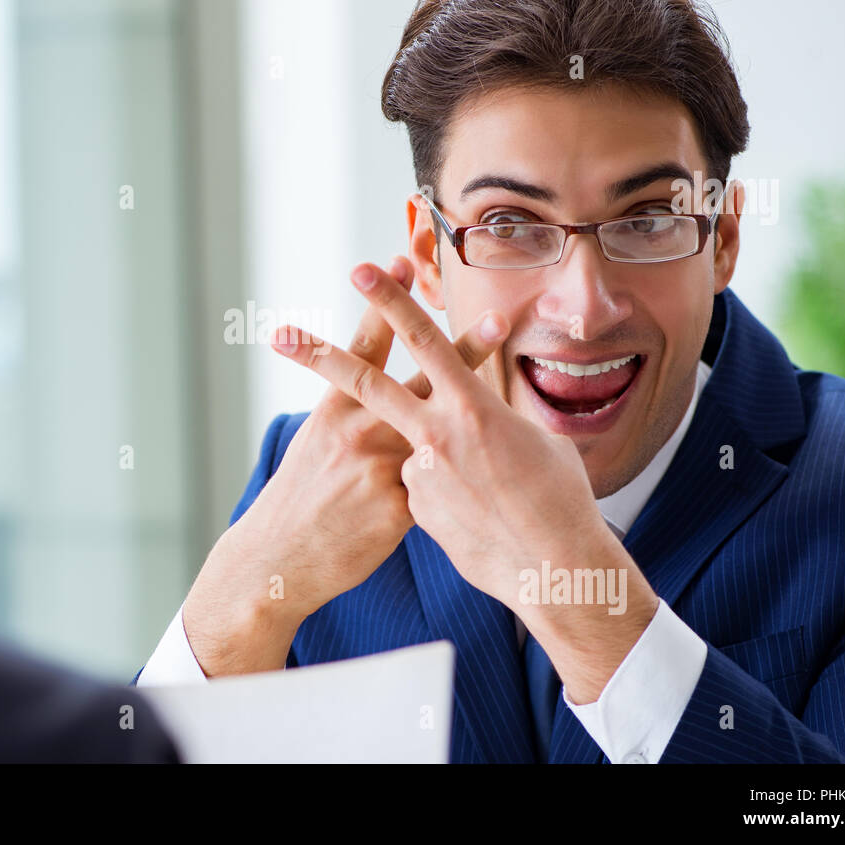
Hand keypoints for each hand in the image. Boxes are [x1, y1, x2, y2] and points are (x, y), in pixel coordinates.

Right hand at [182, 257, 500, 676]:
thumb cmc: (300, 497)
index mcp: (334, 408)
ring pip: (441, 433)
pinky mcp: (396, 507)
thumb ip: (356, 416)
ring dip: (485, 413)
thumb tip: (391, 394)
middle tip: (497, 319)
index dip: (382, 303)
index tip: (398, 260)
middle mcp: (357, 429)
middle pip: (417, 380)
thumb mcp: (316, 445)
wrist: (281, 558)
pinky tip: (490, 495)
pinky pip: (442, 489)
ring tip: (522, 412)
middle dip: (460, 349)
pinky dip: (463, 488)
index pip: (363, 345)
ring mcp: (379, 467)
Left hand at [273, 262, 659, 700]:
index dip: (394, 302)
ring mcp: (420, 475)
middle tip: (282, 335)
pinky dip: (447, 494)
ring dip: (440, 462)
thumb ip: (492, 420)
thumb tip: (479, 414)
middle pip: (367, 385)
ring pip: (411, 447)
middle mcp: (438, 435)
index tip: (366, 272)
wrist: (556, 572)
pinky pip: (424, 487)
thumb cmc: (562, 500)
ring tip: (490, 494)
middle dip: (322, 357)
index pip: (426, 341)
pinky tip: (481, 521)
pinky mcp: (414, 510)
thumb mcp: (536, 442)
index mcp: (474, 408)